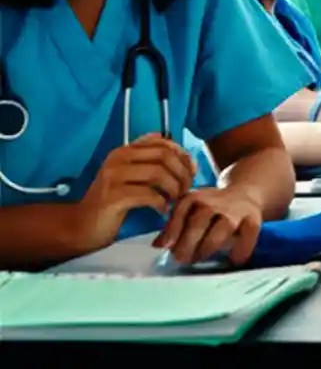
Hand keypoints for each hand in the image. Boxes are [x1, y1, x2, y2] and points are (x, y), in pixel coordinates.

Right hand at [74, 133, 196, 249]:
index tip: (190, 171)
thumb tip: (182, 154)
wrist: (82, 225)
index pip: (163, 143)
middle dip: (182, 173)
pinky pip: (149, 195)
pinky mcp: (113, 196)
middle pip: (164, 156)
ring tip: (174, 199)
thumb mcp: (131, 177)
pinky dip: (162, 203)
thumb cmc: (113, 202)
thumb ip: (152, 163)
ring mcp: (113, 176)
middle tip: (185, 189)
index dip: (183, 156)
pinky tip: (162, 210)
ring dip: (174, 188)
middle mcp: (117, 159)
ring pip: (158, 173)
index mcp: (124, 151)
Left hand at [154, 187, 263, 265]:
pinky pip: (248, 234)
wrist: (244, 194)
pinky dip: (241, 249)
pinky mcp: (253, 219)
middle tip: (181, 260)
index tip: (165, 247)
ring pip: (223, 226)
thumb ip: (173, 227)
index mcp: (194, 197)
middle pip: (200, 220)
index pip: (181, 210)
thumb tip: (157, 246)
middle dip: (189, 242)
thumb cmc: (209, 209)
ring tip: (200, 259)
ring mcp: (235, 210)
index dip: (172, 229)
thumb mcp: (189, 211)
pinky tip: (232, 260)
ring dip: (210, 246)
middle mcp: (215, 201)